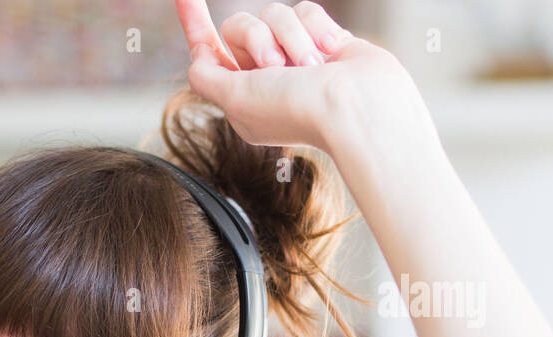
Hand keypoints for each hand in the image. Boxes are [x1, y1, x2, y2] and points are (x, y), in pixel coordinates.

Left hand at [175, 0, 425, 154]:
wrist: (356, 106)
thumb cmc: (297, 110)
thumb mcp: (234, 99)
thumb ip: (207, 77)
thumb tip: (198, 56)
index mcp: (241, 96)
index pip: (210, 53)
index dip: (195, 23)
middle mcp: (266, 77)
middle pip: (240, 26)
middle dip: (255, 38)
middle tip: (275, 65)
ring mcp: (296, 57)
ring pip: (274, 15)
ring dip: (290, 37)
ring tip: (310, 67)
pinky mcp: (324, 40)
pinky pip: (306, 11)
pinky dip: (316, 29)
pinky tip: (331, 53)